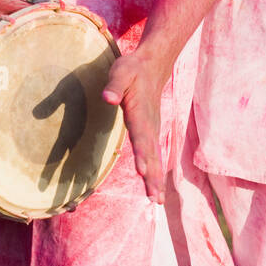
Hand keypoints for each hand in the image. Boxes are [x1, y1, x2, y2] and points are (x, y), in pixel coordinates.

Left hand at [102, 49, 167, 202]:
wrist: (153, 65)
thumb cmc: (132, 69)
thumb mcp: (121, 71)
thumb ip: (115, 85)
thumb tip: (108, 98)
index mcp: (140, 111)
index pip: (140, 135)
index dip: (141, 153)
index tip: (142, 170)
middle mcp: (149, 124)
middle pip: (151, 153)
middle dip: (152, 176)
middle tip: (154, 197)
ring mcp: (153, 130)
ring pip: (155, 158)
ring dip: (156, 179)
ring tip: (157, 200)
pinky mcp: (152, 133)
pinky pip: (156, 157)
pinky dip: (157, 174)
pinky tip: (157, 190)